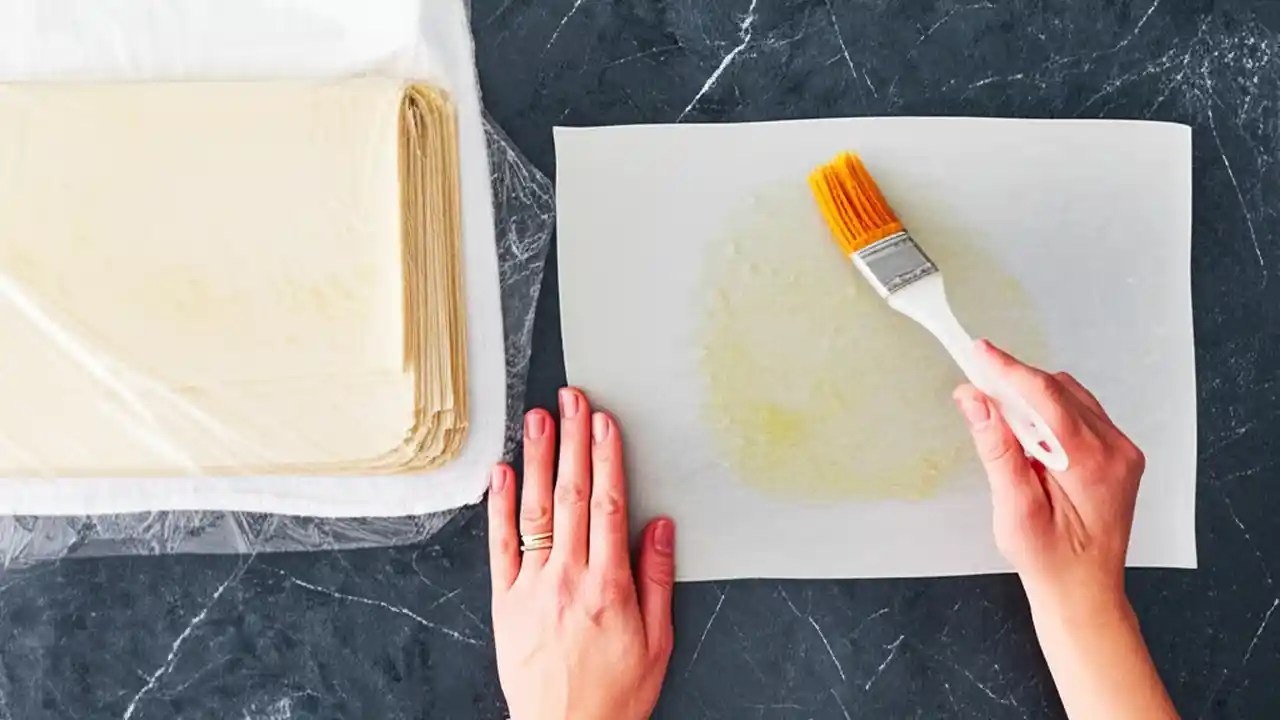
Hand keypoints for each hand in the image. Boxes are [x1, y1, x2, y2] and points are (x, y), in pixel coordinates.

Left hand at [488, 388, 674, 719]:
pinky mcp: (505, 602)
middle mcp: (568, 579)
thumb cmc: (615, 694)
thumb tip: (658, 526)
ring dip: (536, 459)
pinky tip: (501, 472)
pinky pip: (500, 546)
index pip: (607, 505)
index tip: (604, 422)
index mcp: (609, 586)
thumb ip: (656, 579)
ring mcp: (532, 588)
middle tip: (573, 399)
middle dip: (573, 441)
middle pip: (571, 496)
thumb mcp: (657, 641)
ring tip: (538, 418)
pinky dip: (499, 506)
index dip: (606, 458)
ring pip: (535, 511)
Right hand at [954, 340, 1175, 719]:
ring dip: (1031, 398)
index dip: (1009, 371)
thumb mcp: (1014, 510)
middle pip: (1058, 391)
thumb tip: (975, 400)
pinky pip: (1080, 412)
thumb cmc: (1049, 561)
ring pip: (1069, 396)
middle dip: (1015, 384)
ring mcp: (1122, 450)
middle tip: (975, 387)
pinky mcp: (1117, 453)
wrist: (1083, 590)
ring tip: (1001, 420)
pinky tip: (1028, 433)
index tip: (978, 351)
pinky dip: (1048, 411)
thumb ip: (997, 449)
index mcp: (1093, 465)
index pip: (1047, 398)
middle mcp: (1116, 450)